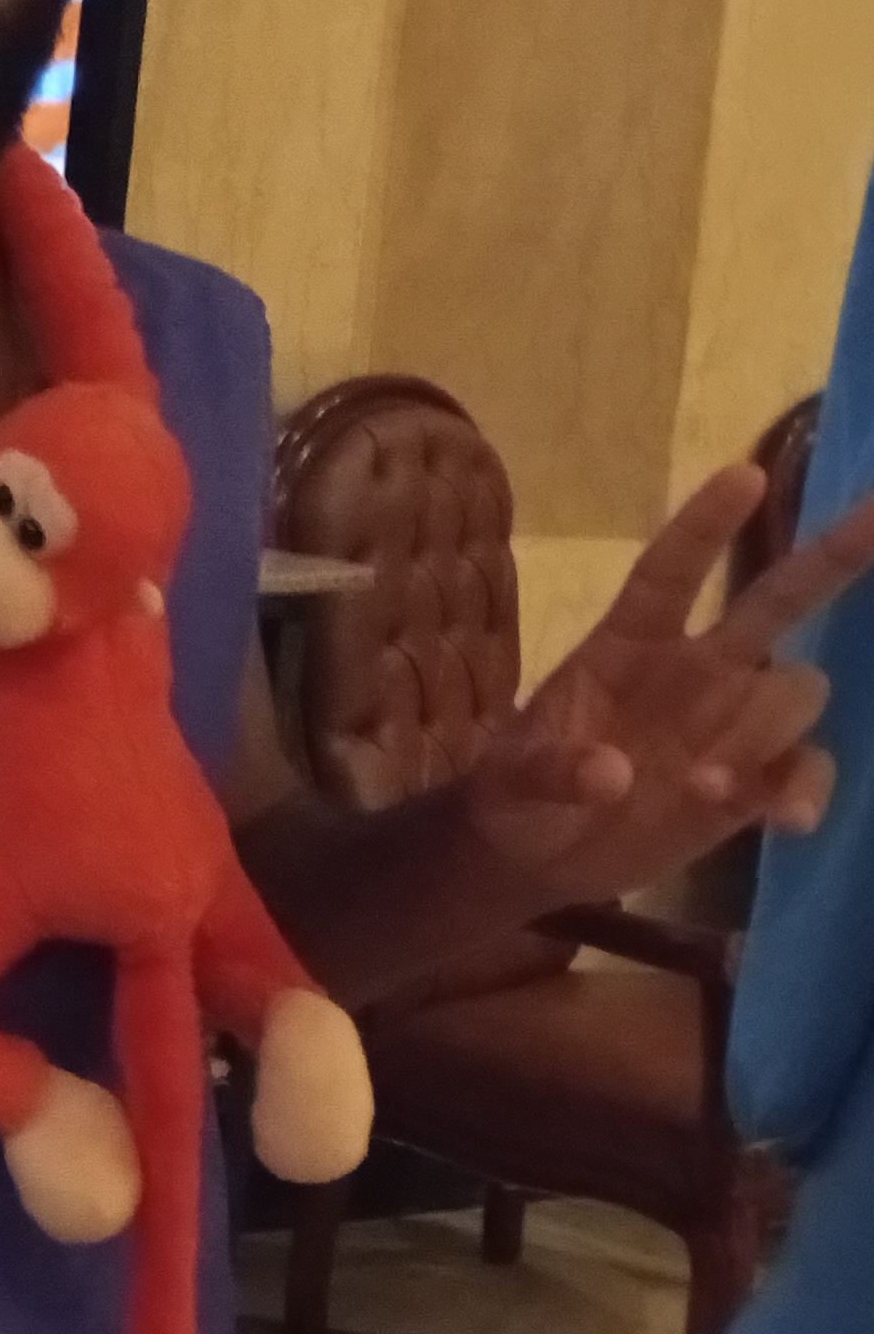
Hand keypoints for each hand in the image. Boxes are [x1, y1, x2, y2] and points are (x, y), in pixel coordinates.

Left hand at [466, 464, 873, 907]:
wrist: (534, 858)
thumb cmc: (515, 793)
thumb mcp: (505, 780)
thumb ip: (548, 770)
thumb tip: (612, 774)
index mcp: (628, 643)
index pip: (670, 572)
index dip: (705, 526)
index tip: (744, 474)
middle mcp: (694, 669)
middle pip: (774, 601)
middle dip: (829, 559)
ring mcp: (730, 724)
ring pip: (796, 691)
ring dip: (766, 731)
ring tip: (702, 784)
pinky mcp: (751, 782)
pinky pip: (803, 769)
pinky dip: (803, 790)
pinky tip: (786, 820)